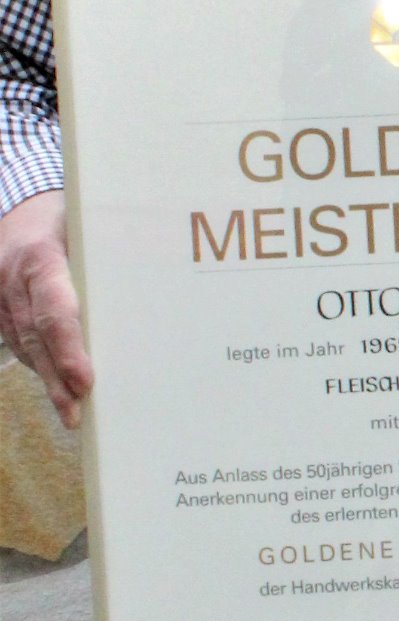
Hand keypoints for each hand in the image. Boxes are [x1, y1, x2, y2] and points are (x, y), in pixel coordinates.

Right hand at [0, 192, 92, 426]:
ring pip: (23, 344)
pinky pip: (16, 340)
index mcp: (40, 257)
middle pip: (37, 338)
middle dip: (58, 378)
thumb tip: (161, 280)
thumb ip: (110, 253)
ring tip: (71, 411)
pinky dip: (38, 363)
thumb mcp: (88, 223)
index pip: (54, 311)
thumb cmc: (69, 214)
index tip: (86, 379)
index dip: (69, 348)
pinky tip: (57, 385)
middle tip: (78, 413)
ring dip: (47, 379)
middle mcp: (12, 279)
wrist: (19, 207)